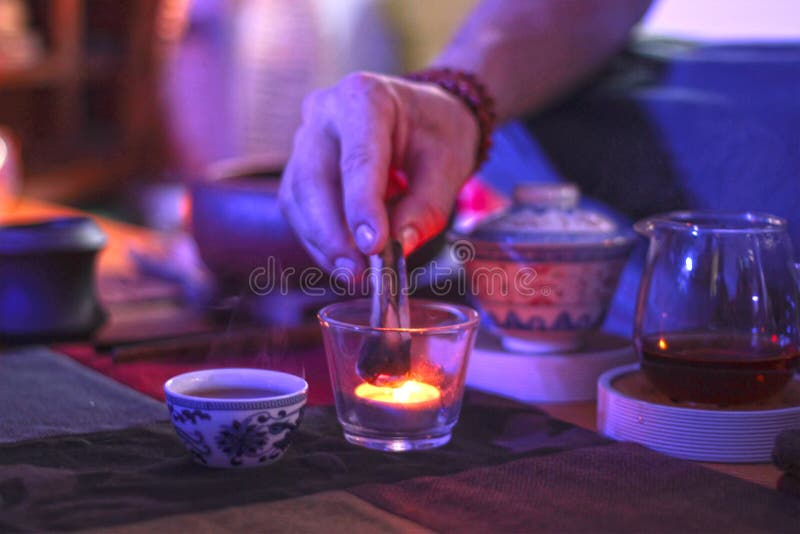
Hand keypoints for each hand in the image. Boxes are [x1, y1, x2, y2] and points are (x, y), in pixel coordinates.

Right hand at [279, 72, 477, 277]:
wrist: (423, 115)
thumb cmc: (437, 132)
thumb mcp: (449, 164)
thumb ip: (427, 206)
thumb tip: (399, 247)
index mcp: (364, 98)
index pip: (358, 158)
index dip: (361, 206)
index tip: (373, 246)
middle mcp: (324, 112)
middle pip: (313, 178)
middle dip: (332, 233)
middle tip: (357, 271)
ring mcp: (306, 138)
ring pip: (298, 197)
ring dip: (323, 242)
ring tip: (354, 272)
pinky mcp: (300, 166)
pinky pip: (298, 208)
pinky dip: (319, 239)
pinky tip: (343, 259)